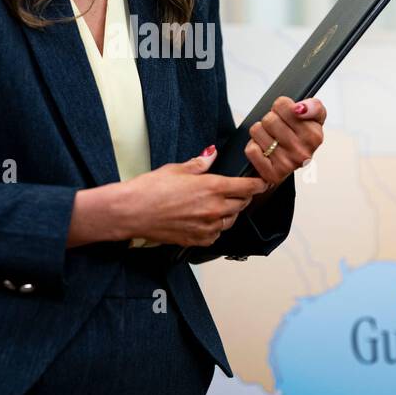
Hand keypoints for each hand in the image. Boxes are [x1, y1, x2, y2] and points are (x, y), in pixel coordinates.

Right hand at [120, 145, 267, 246]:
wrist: (132, 212)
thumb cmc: (150, 189)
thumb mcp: (176, 169)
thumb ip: (200, 164)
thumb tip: (211, 154)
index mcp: (213, 187)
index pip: (247, 187)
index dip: (258, 184)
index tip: (263, 182)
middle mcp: (214, 209)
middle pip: (241, 204)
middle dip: (242, 196)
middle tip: (236, 190)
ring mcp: (207, 227)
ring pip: (230, 221)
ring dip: (229, 212)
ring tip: (217, 205)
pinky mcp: (197, 240)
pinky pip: (216, 235)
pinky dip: (215, 227)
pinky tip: (205, 220)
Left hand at [244, 96, 325, 190]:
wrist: (291, 162)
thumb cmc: (300, 137)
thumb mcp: (314, 118)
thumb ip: (313, 106)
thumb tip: (300, 109)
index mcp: (314, 136)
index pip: (283, 105)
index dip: (281, 106)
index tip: (288, 114)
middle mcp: (302, 152)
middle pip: (269, 118)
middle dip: (270, 119)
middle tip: (278, 128)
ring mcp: (287, 164)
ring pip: (257, 131)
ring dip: (261, 132)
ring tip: (271, 138)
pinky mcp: (271, 174)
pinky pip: (251, 150)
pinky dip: (254, 146)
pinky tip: (264, 150)